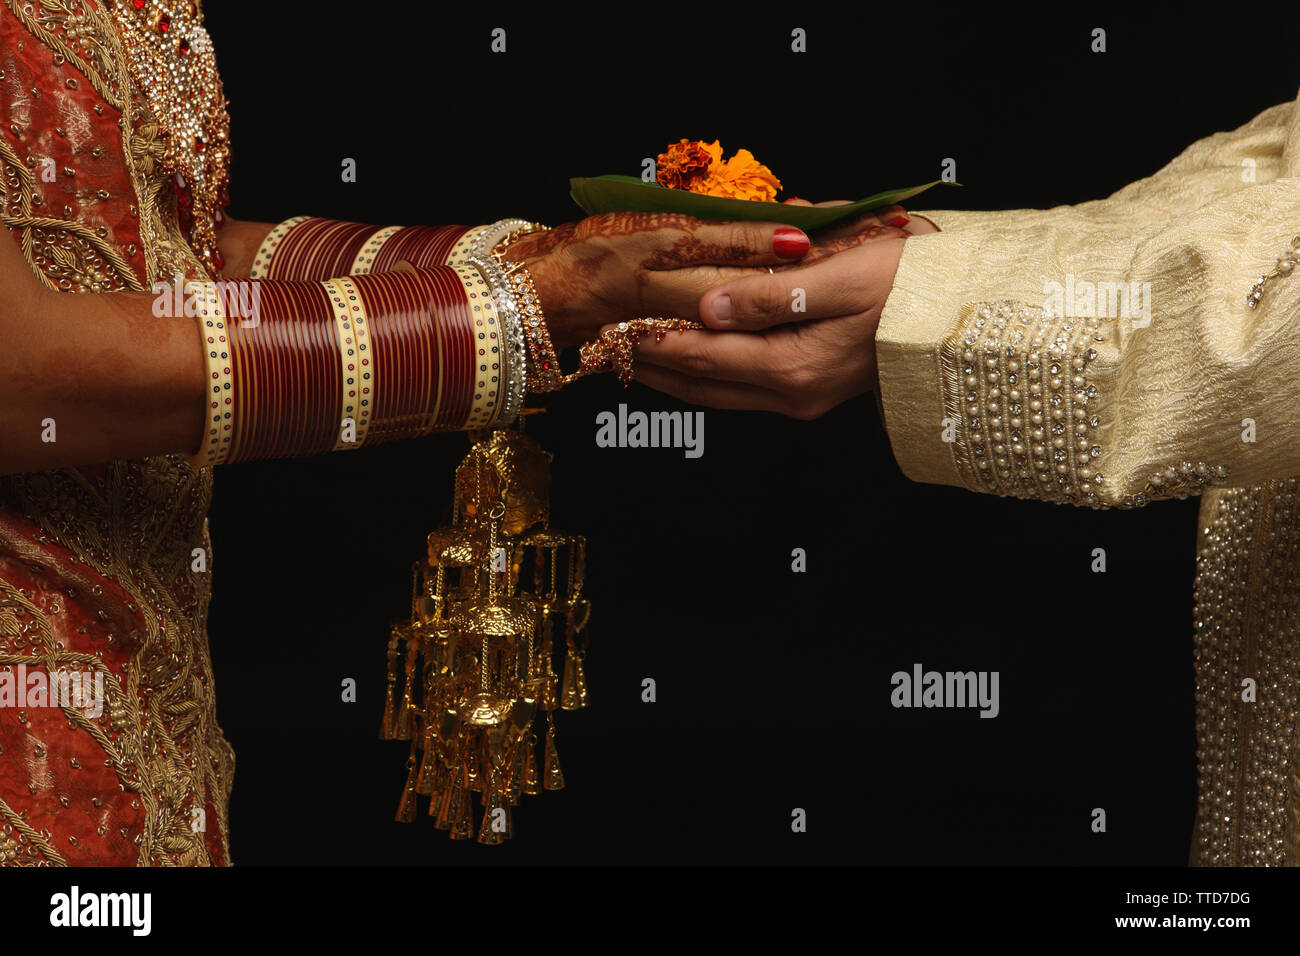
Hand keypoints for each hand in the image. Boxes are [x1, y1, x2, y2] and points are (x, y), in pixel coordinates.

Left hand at [629, 237, 909, 418]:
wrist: (963, 316)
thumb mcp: (842, 277)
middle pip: (702, 383)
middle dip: (652, 366)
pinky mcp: (812, 388)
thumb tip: (708, 306)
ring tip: (633, 352)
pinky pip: (743, 385)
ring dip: (675, 372)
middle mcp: (793, 392)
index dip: (653, 341)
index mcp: (793, 367)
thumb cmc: (911, 286)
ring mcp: (803, 397)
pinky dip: (708, 369)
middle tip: (605, 346)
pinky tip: (691, 353)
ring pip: (719, 390)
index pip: (702, 356)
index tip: (612, 326)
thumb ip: (769, 294)